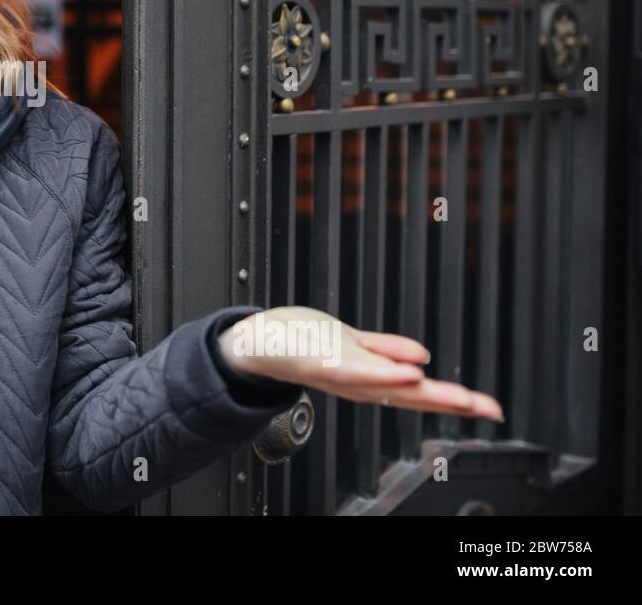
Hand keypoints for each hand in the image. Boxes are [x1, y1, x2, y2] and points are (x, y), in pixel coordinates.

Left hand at [219, 305, 503, 421]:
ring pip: (390, 387)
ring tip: (460, 396)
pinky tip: (410, 373)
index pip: (420, 392)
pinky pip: (357, 370)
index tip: (494, 408)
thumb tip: (423, 356)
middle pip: (412, 396)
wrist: (257, 343)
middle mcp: (360, 383)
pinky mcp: (323, 360)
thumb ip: (386, 349)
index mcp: (371, 378)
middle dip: (454, 402)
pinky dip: (384, 373)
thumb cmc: (301, 341)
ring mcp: (343, 374)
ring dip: (426, 392)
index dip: (458, 400)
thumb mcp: (352, 344)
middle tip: (490, 408)